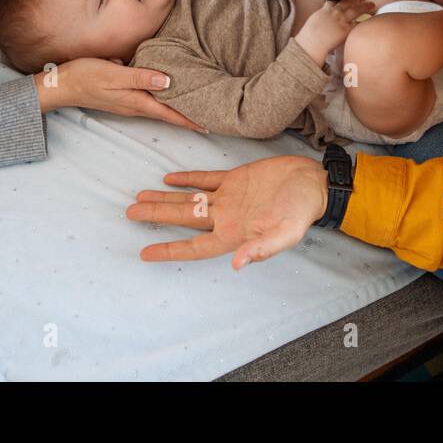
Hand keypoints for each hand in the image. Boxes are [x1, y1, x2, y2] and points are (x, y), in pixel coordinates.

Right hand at [33, 57, 205, 132]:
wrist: (62, 85)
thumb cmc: (86, 76)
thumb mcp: (113, 74)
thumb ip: (141, 77)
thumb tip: (169, 81)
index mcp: (137, 102)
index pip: (170, 114)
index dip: (191, 120)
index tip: (211, 125)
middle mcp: (136, 106)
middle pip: (168, 114)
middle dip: (189, 117)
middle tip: (211, 117)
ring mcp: (129, 102)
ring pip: (160, 108)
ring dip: (178, 110)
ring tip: (196, 108)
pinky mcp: (123, 96)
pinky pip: (150, 100)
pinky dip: (164, 100)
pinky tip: (169, 94)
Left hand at [127, 156, 329, 268]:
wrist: (313, 184)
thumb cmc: (301, 212)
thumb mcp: (285, 234)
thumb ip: (262, 250)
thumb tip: (237, 265)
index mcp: (233, 234)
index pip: (193, 246)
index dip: (169, 249)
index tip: (144, 253)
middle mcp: (226, 217)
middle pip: (183, 218)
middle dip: (157, 216)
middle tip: (130, 213)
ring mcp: (229, 197)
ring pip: (189, 198)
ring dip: (165, 198)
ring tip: (140, 196)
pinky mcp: (236, 179)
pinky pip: (206, 179)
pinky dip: (188, 178)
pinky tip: (169, 177)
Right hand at [293, 0, 374, 62]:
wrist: (312, 42)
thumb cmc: (309, 35)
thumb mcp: (313, 21)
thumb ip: (320, 17)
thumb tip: (322, 20)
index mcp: (325, 10)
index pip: (336, 0)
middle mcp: (335, 13)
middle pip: (348, 3)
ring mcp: (341, 20)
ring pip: (356, 10)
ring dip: (365, 6)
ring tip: (372, 5)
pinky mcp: (346, 29)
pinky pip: (358, 24)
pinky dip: (365, 21)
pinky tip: (371, 19)